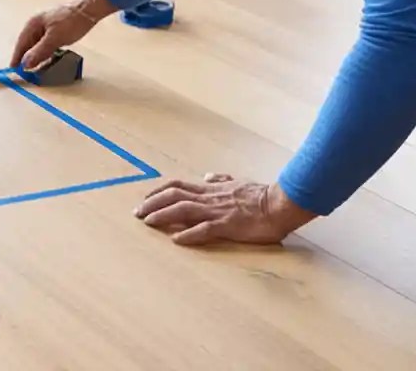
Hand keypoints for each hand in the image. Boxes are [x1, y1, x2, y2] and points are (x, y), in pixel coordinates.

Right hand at [10, 0, 117, 69]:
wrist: (89, 9)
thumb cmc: (71, 22)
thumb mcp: (54, 39)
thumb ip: (39, 52)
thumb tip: (25, 64)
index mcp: (33, 24)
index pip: (21, 43)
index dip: (17, 56)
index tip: (13, 69)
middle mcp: (37, 24)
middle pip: (28, 44)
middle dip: (25, 57)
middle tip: (24, 72)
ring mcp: (46, 26)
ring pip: (37, 44)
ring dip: (35, 55)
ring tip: (34, 68)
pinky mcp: (55, 29)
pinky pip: (45, 43)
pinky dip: (44, 51)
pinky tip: (47, 58)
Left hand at [134, 173, 317, 245]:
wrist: (279, 203)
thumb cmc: (260, 195)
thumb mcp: (237, 182)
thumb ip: (220, 179)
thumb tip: (207, 176)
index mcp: (211, 189)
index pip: (178, 186)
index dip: (159, 191)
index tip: (145, 198)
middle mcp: (209, 197)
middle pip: (174, 195)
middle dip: (153, 203)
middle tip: (137, 213)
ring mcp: (216, 211)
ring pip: (183, 210)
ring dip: (163, 216)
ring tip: (147, 222)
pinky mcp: (227, 225)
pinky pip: (204, 229)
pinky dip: (188, 234)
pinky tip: (175, 240)